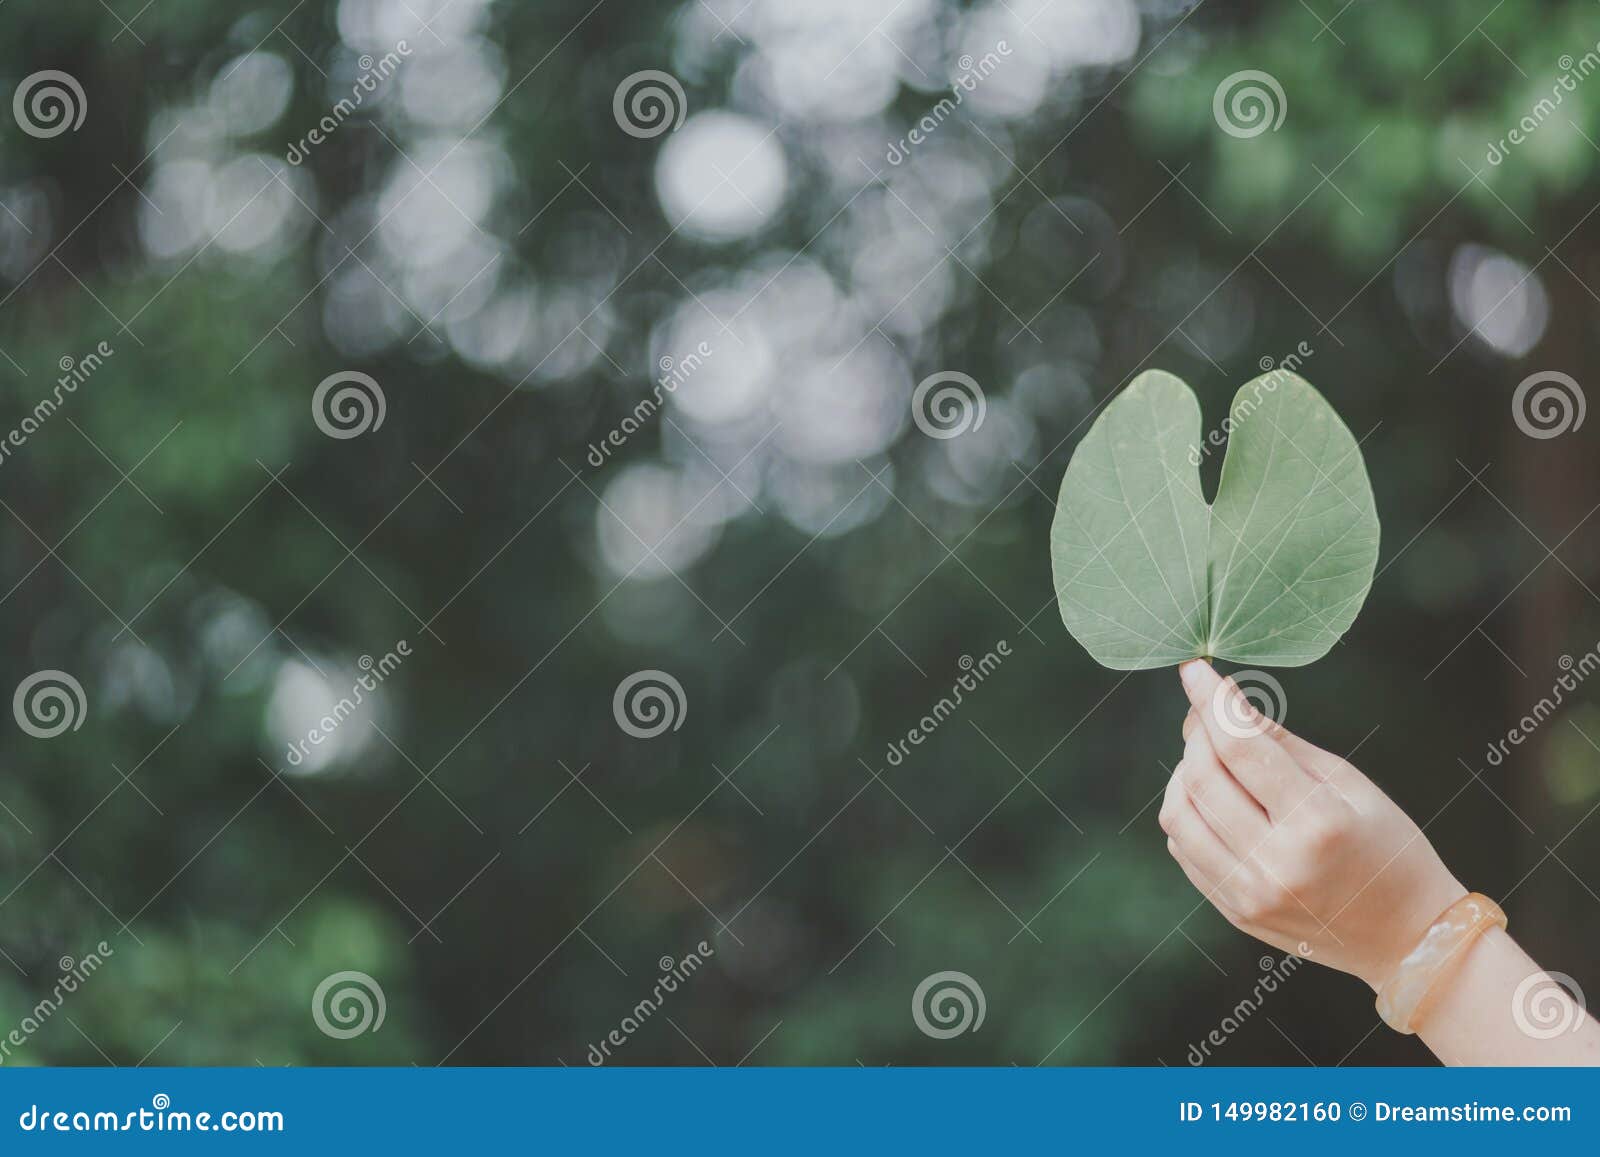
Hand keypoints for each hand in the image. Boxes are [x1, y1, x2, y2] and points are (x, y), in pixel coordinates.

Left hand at [1159, 659, 1465, 989]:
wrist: (1406, 937)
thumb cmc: (1389, 849)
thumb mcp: (1350, 784)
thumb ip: (1282, 744)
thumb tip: (1227, 701)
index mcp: (1317, 824)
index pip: (1242, 749)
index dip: (1212, 702)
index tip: (1194, 670)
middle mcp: (1275, 864)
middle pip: (1202, 778)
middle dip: (1197, 733)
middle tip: (1207, 711)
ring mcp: (1249, 894)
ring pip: (1178, 814)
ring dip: (1183, 773)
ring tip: (1209, 755)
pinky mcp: (1232, 911)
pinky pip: (1183, 848)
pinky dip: (1186, 811)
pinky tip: (1212, 798)